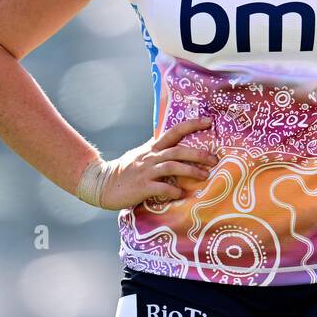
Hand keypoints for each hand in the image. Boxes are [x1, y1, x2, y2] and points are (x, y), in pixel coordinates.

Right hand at [98, 117, 219, 210]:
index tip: (209, 121)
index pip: (174, 131)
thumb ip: (157, 151)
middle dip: (199, 154)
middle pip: (178, 150)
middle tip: (214, 159)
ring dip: (191, 171)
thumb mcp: (140, 156)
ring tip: (205, 176)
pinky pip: (162, 188)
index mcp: (152, 148)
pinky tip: (181, 194)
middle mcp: (150, 157)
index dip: (192, 125)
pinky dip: (174, 191)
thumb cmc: (124, 172)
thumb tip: (175, 146)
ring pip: (172, 167)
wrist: (101, 184)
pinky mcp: (142, 187)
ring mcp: (146, 172)